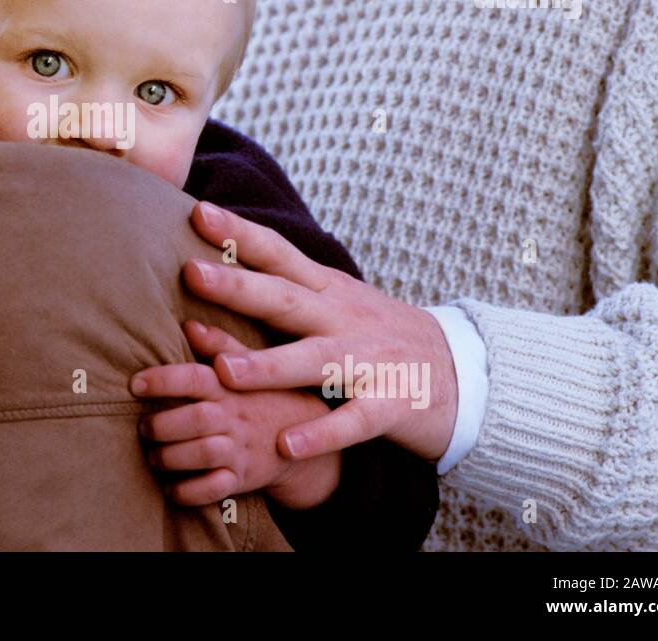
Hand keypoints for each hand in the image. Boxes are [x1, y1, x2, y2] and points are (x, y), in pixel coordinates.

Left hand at [131, 320, 340, 509]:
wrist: (305, 434)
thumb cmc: (262, 392)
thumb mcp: (250, 362)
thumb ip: (219, 344)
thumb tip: (188, 324)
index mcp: (231, 386)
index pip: (195, 378)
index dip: (163, 380)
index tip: (135, 384)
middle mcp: (235, 417)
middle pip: (195, 420)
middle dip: (161, 425)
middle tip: (143, 427)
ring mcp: (241, 449)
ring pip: (202, 454)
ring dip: (169, 458)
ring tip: (153, 456)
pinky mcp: (243, 478)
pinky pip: (214, 490)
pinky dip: (188, 492)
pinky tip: (171, 488)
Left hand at [183, 201, 458, 462]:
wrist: (464, 372)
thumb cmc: (381, 334)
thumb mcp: (338, 298)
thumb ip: (288, 283)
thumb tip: (222, 259)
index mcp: (328, 290)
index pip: (279, 254)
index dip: (240, 234)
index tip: (199, 214)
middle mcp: (344, 319)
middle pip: (286, 299)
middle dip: (239, 286)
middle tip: (193, 273)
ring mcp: (368, 361)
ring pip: (313, 361)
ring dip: (268, 366)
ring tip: (224, 370)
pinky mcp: (389, 405)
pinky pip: (352, 421)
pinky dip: (321, 433)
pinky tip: (287, 442)